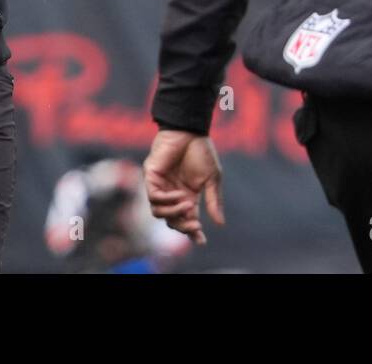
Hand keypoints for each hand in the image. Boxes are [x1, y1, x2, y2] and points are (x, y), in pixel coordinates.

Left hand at [143, 128, 223, 244]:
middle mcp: (172, 195)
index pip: (187, 219)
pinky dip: (167, 200)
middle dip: (184, 226)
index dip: (193, 232)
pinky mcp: (151, 178)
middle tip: (196, 225)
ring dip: (174, 214)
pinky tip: (180, 195)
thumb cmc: (201, 151)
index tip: (201, 241)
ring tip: (188, 206)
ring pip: (159, 213)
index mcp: (187, 196)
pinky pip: (154, 198)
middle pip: (172, 220)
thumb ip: (213, 200)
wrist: (190, 131)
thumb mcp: (212, 178)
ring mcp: (160, 187)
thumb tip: (220, 224)